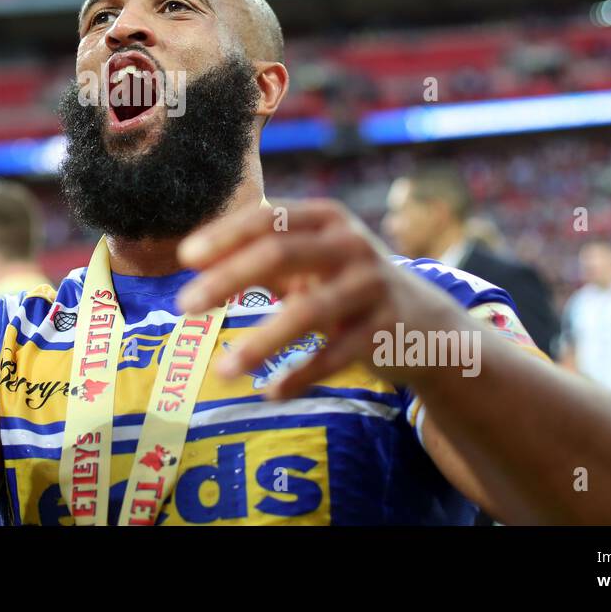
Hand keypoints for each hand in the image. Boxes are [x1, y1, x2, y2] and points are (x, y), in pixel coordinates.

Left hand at [176, 199, 463, 398]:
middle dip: (229, 278)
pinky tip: (270, 393)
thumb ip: (262, 253)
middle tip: (185, 305)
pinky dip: (301, 375)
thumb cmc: (347, 282)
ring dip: (260, 342)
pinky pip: (336, 356)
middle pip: (281, 253)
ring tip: (222, 370)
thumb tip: (195, 261)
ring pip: (309, 311)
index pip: (268, 218)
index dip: (226, 235)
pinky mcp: (386, 330)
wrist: (425, 322)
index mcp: (326, 218)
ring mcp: (372, 286)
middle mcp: (351, 244)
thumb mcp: (313, 257)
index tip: (185, 258)